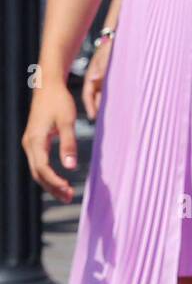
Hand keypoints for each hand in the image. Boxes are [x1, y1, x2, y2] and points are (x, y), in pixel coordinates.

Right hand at [22, 82, 77, 201]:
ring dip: (50, 183)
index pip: (43, 168)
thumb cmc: (59, 101)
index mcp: (35, 140)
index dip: (55, 182)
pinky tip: (59, 179)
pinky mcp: (33, 141)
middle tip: (69, 197)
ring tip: (66, 193)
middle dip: (52, 187)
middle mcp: (29, 144)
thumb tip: (71, 167)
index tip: (68, 190)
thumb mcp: (67, 121)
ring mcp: (29, 143)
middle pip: (38, 174)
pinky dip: (48, 174)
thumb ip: (69, 144)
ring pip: (37, 170)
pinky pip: (38, 163)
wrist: (48, 86)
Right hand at [81, 40, 111, 120]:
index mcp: (92, 74)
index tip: (93, 117)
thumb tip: (94, 79)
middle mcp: (97, 78)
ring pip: (104, 94)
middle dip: (98, 109)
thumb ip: (102, 66)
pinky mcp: (112, 76)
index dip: (90, 106)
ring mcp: (104, 77)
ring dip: (107, 104)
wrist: (118, 35)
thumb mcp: (106, 54)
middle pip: (96, 97)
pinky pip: (112, 89)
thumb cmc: (111, 43)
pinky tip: (121, 103)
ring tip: (114, 116)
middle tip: (104, 122)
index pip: (88, 94)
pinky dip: (114, 96)